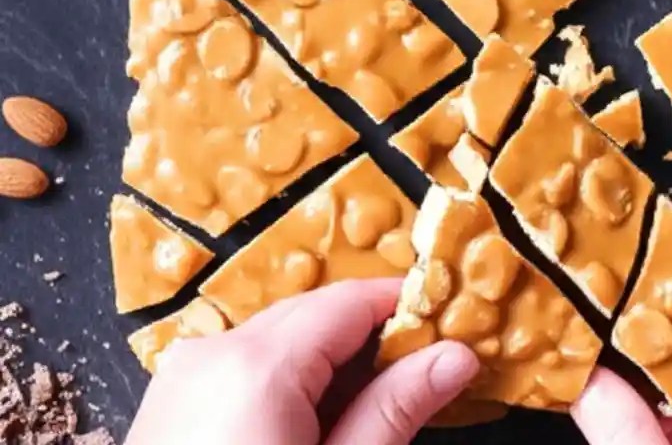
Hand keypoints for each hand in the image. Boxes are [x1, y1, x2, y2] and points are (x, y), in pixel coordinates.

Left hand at [126, 279, 479, 444]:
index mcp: (260, 366)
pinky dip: (287, 376)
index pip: (352, 300)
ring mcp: (183, 372)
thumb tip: (454, 358)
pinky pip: (243, 363)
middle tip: (425, 368)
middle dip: (372, 335)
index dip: (407, 307)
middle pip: (315, 313)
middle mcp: (215, 351)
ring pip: (280, 337)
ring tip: (372, 405)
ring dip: (331, 358)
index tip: (451, 325)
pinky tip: (314, 420)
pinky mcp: (169, 398)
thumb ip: (395, 410)